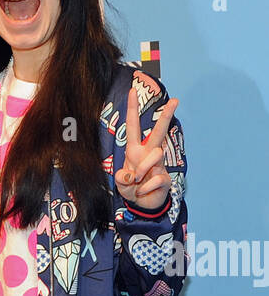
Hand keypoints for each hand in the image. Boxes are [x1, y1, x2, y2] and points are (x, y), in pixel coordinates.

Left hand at [116, 87, 177, 209]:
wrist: (142, 204)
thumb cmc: (131, 187)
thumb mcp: (120, 183)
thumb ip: (121, 178)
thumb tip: (131, 175)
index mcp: (134, 150)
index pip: (132, 126)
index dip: (132, 109)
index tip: (133, 90)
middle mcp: (147, 154)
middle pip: (158, 132)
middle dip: (166, 116)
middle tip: (175, 100)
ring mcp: (158, 165)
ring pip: (155, 155)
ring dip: (142, 170)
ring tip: (137, 181)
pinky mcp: (164, 178)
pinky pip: (155, 179)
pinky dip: (145, 188)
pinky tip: (143, 191)